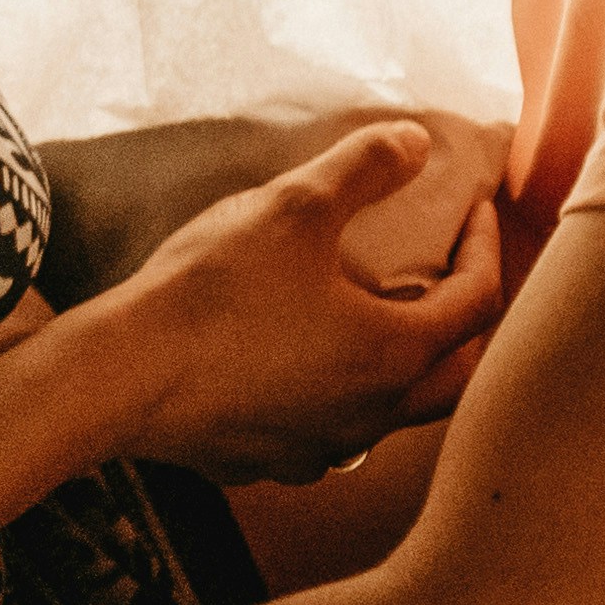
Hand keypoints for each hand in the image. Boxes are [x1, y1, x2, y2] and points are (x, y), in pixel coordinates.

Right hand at [104, 118, 503, 488]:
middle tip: (446, 272)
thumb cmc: (213, 292)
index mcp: (395, 355)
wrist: (119, 377)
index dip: (484, 246)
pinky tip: (302, 362)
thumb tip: (417, 141)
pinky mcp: (266, 463)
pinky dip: (335, 395)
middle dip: (463, 320)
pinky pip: (325, 433)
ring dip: (400, 362)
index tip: (473, 209)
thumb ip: (364, 168)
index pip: (476, 301)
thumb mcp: (295, 207)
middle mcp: (370, 417)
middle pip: (455, 376)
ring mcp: (319, 449)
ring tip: (373, 310)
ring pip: (391, 412)